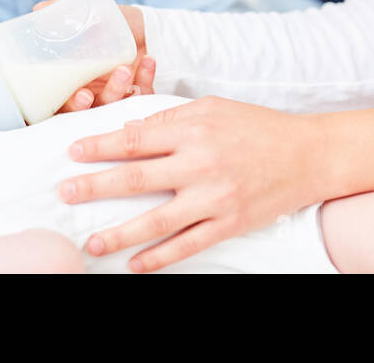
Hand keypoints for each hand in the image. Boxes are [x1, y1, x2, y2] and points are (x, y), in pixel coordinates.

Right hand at [30, 0, 153, 111]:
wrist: (142, 26)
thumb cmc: (107, 24)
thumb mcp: (86, 15)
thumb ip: (63, 12)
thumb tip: (40, 9)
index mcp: (70, 79)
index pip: (59, 101)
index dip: (64, 103)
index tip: (76, 95)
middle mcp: (90, 92)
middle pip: (80, 111)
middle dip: (82, 107)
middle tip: (87, 95)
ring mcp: (114, 96)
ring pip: (111, 105)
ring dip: (117, 89)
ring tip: (125, 68)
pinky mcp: (138, 93)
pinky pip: (142, 94)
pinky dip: (145, 78)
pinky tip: (148, 61)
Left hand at [56, 96, 325, 271]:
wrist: (309, 155)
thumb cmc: (257, 126)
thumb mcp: (212, 108)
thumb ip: (170, 117)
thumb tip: (129, 131)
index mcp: (193, 129)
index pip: (135, 139)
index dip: (100, 146)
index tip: (73, 152)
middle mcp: (200, 164)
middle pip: (136, 179)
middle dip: (95, 187)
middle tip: (64, 194)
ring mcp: (214, 198)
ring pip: (156, 221)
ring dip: (119, 233)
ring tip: (92, 242)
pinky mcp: (230, 224)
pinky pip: (188, 245)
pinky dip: (159, 258)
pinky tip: (137, 265)